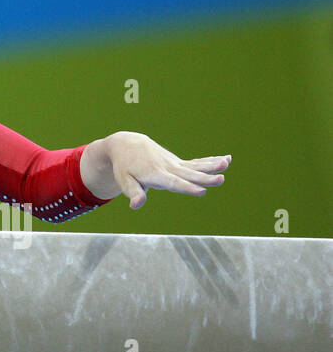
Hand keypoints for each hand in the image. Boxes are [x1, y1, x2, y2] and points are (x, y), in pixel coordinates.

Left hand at [105, 131, 230, 208]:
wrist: (126, 145)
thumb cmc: (125, 167)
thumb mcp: (124, 181)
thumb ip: (133, 193)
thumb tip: (136, 205)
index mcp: (155, 175)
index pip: (173, 183)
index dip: (187, 188)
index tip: (201, 191)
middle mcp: (167, 168)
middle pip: (189, 175)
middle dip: (205, 178)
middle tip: (221, 179)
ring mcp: (174, 164)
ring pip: (195, 166)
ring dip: (212, 165)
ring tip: (227, 163)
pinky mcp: (178, 162)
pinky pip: (196, 163)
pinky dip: (210, 161)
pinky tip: (226, 159)